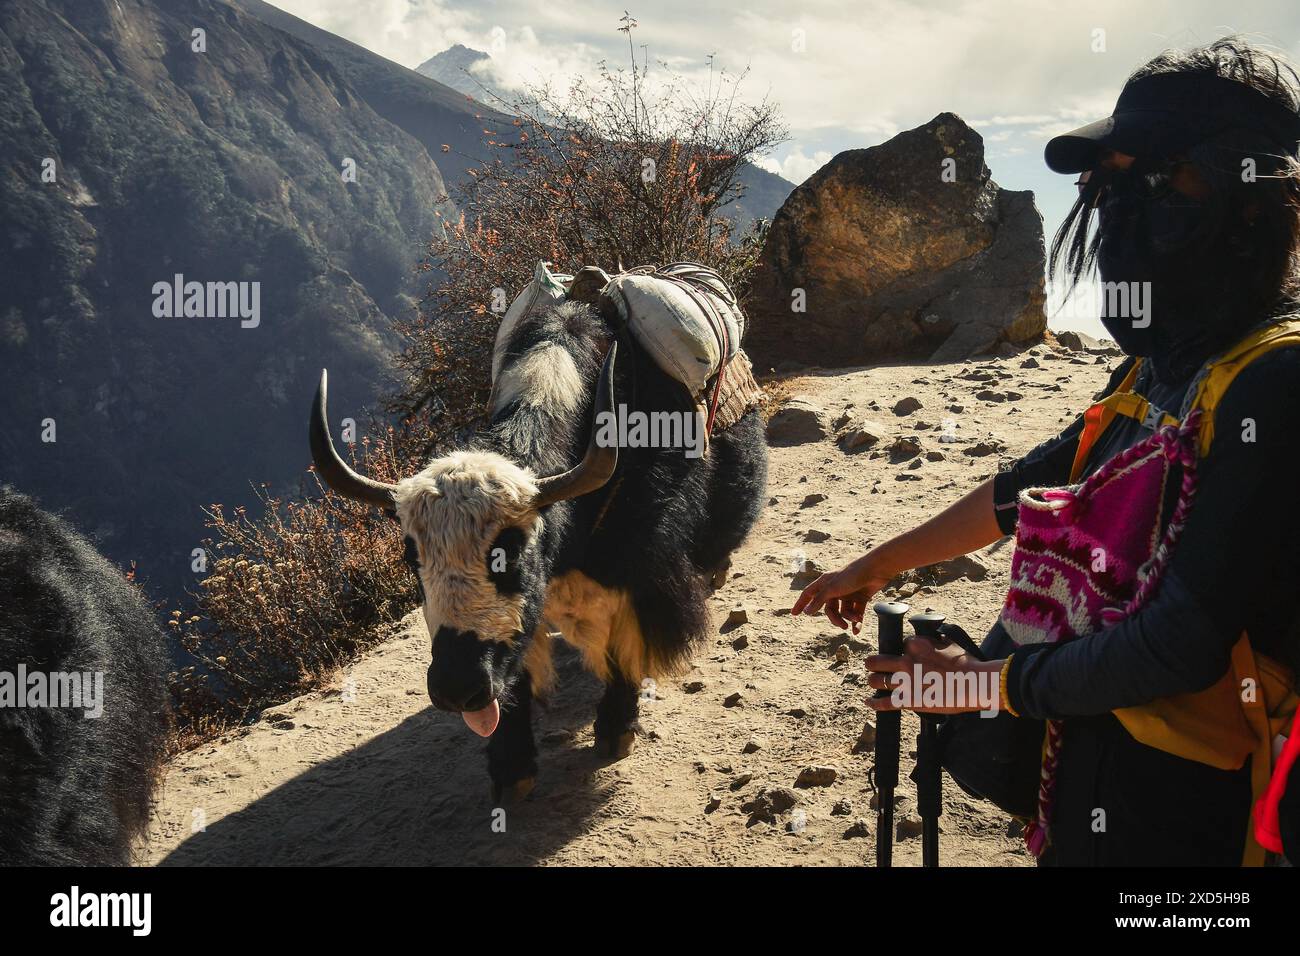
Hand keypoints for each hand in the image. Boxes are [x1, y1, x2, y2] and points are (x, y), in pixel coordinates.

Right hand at [791, 553, 892, 631]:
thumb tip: (807, 611)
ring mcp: (848, 594)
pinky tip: (857, 629)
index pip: (809, 594)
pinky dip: (857, 621)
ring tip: (856, 620)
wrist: (876, 569)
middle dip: (835, 618)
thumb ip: (819, 600)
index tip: (793, 614)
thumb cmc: (853, 575)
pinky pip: (855, 613)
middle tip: (842, 626)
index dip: (801, 604)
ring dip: (849, 618)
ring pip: (844, 612)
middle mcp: (835, 588)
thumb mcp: (833, 588)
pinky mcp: (860, 598)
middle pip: (829, 608)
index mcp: (825, 582)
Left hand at [865, 637, 1003, 713]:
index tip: (903, 656)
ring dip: (874, 681)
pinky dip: (874, 703)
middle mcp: (906, 661)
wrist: (974, 684)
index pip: (899, 644)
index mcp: (915, 645)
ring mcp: (905, 681)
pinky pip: (884, 703)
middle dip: (873, 663)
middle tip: (873, 666)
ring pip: (877, 680)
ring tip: (874, 682)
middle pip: (876, 661)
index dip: (901, 651)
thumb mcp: (948, 642)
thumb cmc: (966, 664)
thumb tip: (929, 627)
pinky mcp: (908, 700)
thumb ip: (933, 637)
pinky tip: (869, 702)